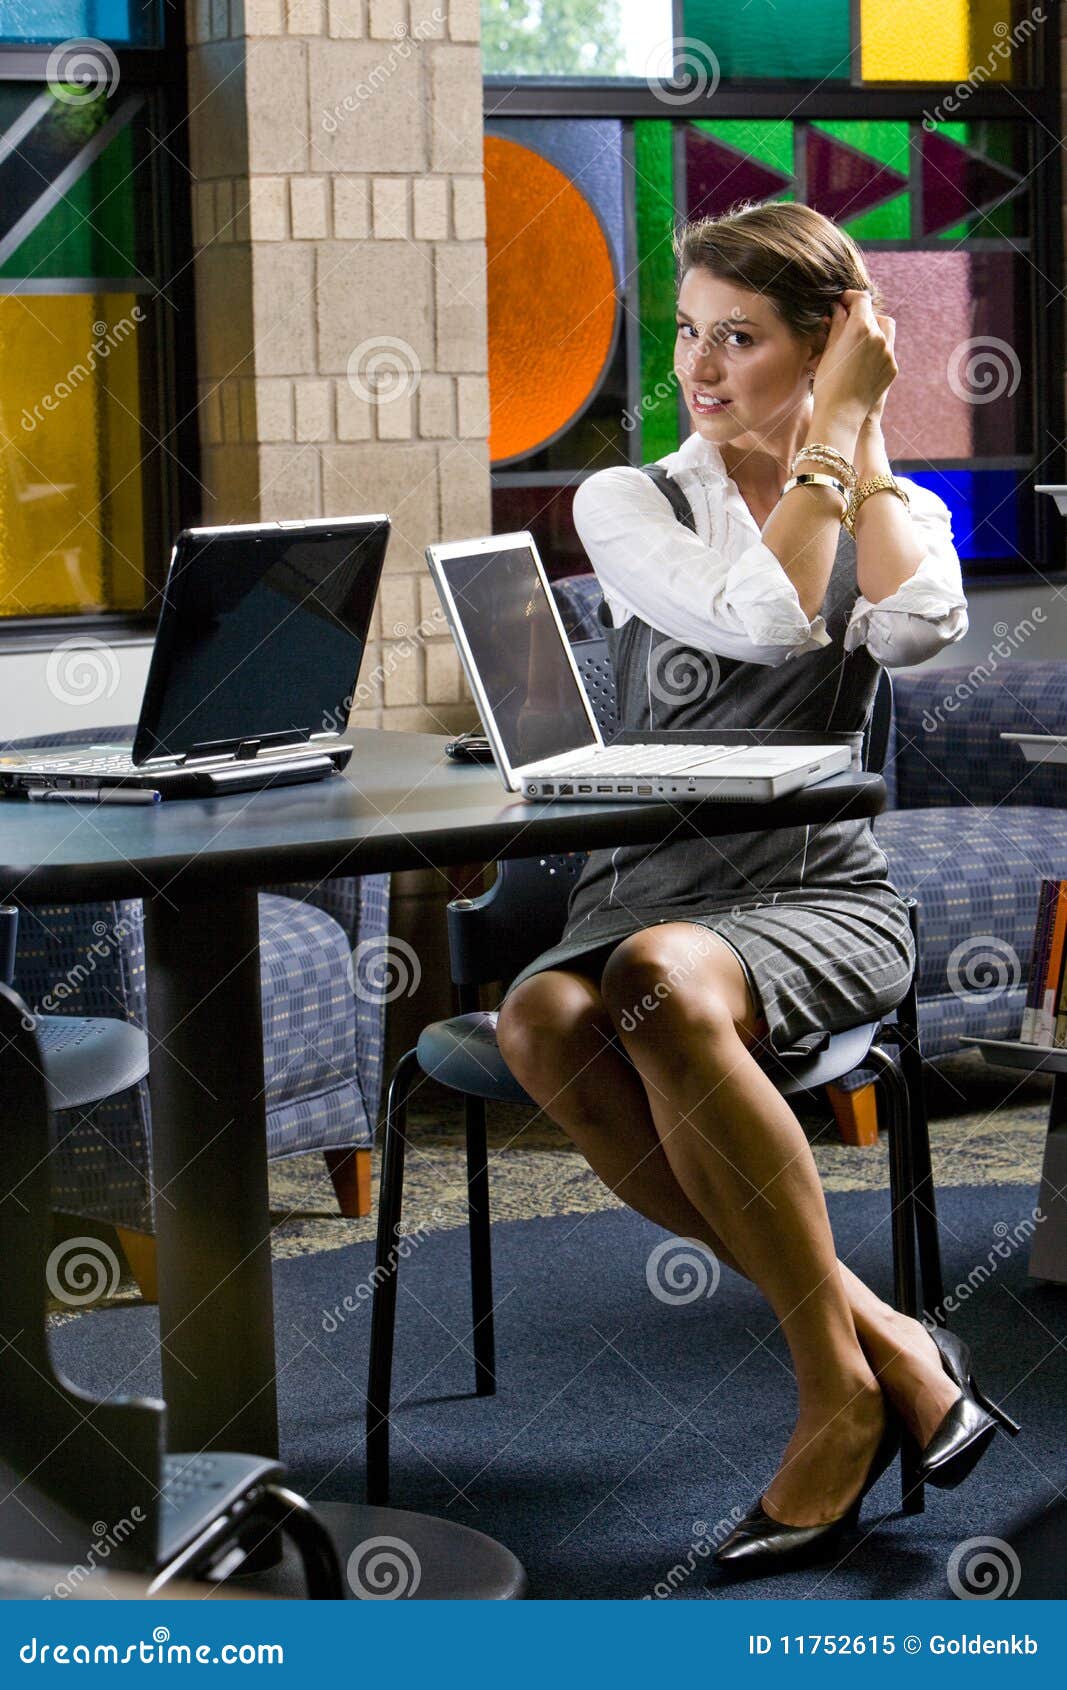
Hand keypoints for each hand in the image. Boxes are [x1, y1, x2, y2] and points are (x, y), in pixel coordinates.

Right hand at [810, 289, 896, 423]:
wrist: (841, 414)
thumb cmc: (829, 382)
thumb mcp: (828, 349)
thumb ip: (837, 324)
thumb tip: (839, 308)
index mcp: (861, 328)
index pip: (861, 299)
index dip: (850, 297)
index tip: (842, 301)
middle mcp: (879, 337)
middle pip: (875, 313)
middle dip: (863, 314)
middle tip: (848, 321)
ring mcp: (889, 353)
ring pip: (886, 329)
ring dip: (874, 329)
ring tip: (858, 340)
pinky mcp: (893, 367)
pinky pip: (887, 349)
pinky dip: (877, 348)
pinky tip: (862, 360)